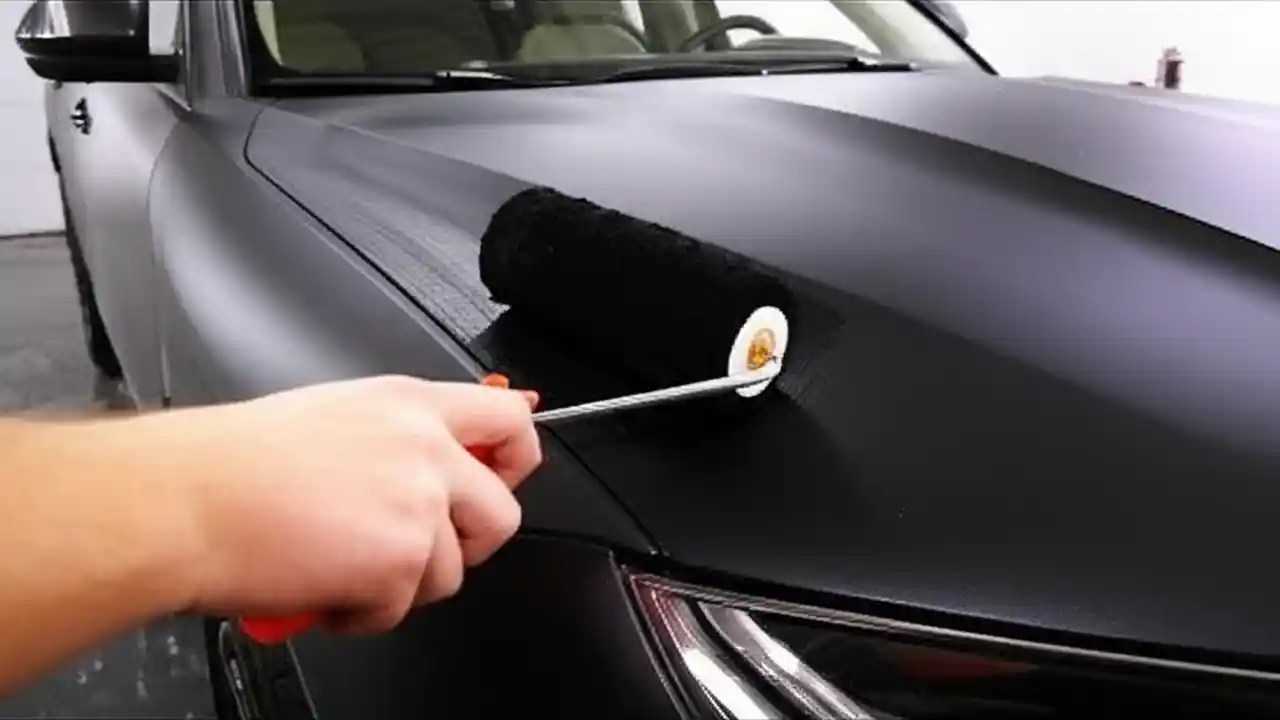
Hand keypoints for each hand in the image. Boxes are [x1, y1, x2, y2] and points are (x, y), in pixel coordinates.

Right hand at [171, 375, 541, 633]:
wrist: (185, 500)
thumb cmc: (231, 462)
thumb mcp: (334, 416)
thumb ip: (398, 434)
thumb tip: (437, 456)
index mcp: (410, 404)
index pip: (509, 421)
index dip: (516, 458)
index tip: (503, 476)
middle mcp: (426, 450)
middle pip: (503, 512)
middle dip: (468, 544)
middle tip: (418, 549)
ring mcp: (419, 507)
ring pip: (451, 572)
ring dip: (400, 583)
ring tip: (340, 564)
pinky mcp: (400, 562)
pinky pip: (401, 609)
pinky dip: (360, 612)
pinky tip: (320, 585)